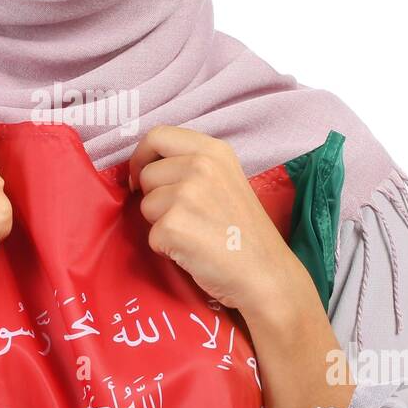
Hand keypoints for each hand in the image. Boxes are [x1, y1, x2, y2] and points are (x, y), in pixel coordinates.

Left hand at [129, 125, 315, 321]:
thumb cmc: (245, 231)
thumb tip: (147, 166)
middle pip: (147, 174)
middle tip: (186, 217)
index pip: (157, 135)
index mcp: (213, 150)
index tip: (144, 177)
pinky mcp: (174, 226)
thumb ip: (192, 164)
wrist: (265, 273)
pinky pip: (151, 235)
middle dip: (155, 197)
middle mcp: (200, 166)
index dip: (142, 157)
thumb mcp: (227, 179)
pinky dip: (166, 247)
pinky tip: (194, 251)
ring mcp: (186, 195)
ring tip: (195, 234)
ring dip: (161, 223)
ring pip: (145, 206)